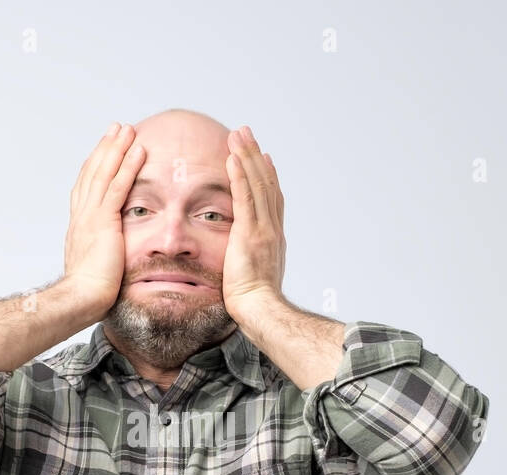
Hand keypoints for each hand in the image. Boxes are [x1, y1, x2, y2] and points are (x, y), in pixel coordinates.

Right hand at [63, 122, 146, 311]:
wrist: (81, 299)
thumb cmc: (89, 293)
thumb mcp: (94, 266)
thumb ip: (101, 253)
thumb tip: (110, 255)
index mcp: (79, 225)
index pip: (86, 188)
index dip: (95, 166)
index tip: (105, 150)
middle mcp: (81, 215)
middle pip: (92, 173)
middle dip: (105, 149)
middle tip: (117, 129)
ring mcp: (91, 216)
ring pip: (104, 173)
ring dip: (117, 149)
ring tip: (128, 130)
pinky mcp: (104, 222)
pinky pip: (118, 188)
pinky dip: (127, 167)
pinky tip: (138, 150)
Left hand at [222, 126, 286, 318]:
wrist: (260, 310)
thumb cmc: (255, 303)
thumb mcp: (254, 276)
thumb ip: (249, 261)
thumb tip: (243, 261)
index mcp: (273, 238)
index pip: (272, 199)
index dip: (268, 176)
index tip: (263, 157)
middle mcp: (272, 228)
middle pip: (266, 184)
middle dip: (255, 156)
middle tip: (246, 133)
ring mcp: (263, 229)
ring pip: (257, 184)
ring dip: (247, 156)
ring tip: (238, 134)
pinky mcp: (250, 233)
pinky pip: (245, 198)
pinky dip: (240, 175)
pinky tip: (233, 158)